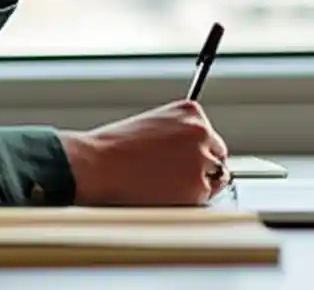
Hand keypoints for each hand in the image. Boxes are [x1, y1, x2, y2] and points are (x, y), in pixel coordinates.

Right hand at [59, 100, 230, 205]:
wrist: (97, 165)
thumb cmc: (113, 148)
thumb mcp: (152, 125)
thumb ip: (177, 135)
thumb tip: (188, 154)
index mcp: (191, 112)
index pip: (209, 137)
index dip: (195, 152)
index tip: (182, 161)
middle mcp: (202, 132)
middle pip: (216, 157)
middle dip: (200, 169)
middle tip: (173, 179)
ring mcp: (202, 160)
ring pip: (212, 180)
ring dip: (195, 186)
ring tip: (163, 186)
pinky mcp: (198, 188)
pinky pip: (201, 199)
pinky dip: (186, 201)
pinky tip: (163, 194)